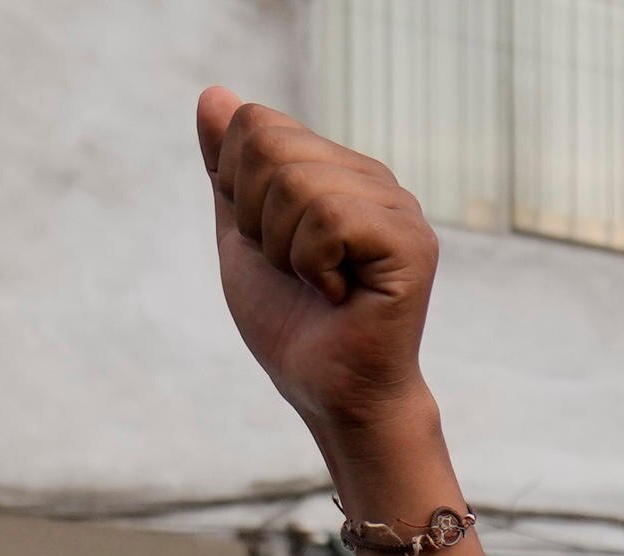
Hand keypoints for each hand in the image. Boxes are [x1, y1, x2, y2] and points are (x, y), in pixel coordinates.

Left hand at [196, 89, 442, 457]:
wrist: (328, 394)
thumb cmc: (292, 324)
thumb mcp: (242, 234)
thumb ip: (228, 168)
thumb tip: (213, 94)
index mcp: (337, 170)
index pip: (256, 123)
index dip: (237, 188)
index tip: (271, 244)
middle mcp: (373, 179)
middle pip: (270, 145)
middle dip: (257, 219)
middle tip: (293, 270)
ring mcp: (398, 208)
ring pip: (297, 183)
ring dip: (284, 249)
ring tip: (317, 286)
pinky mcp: (410, 243)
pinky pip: (328, 218)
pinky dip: (312, 264)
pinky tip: (338, 295)